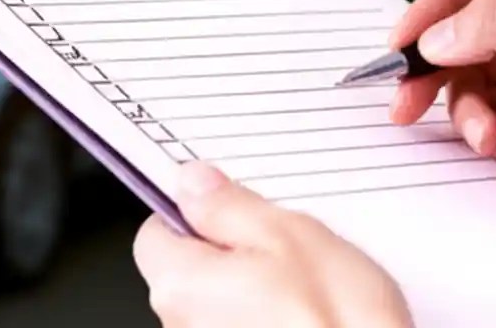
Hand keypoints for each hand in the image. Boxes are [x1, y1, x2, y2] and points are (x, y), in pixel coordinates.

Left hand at [134, 162, 412, 327]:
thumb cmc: (339, 324)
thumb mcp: (289, 236)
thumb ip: (229, 205)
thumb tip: (193, 182)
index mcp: (180, 285)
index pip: (156, 231)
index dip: (196, 216)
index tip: (231, 210)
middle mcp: (181, 327)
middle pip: (186, 271)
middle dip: (228, 254)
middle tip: (283, 251)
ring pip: (216, 303)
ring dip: (249, 291)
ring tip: (304, 292)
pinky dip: (262, 321)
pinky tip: (304, 320)